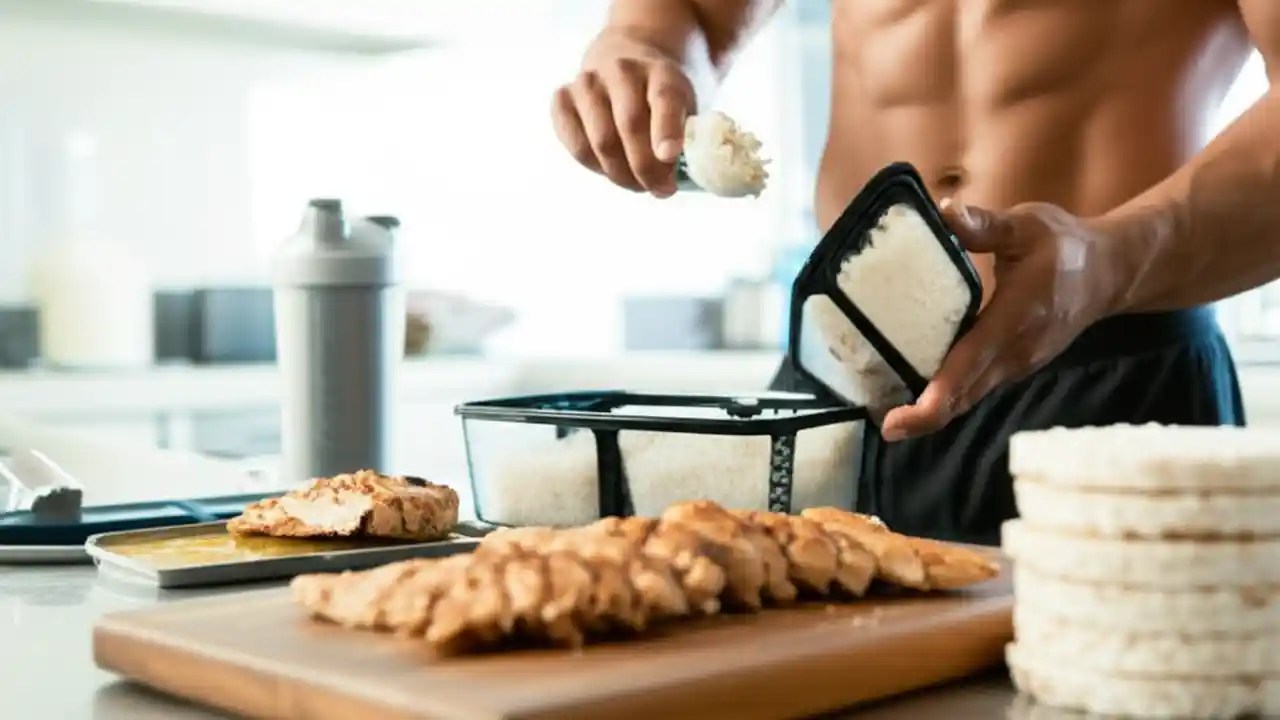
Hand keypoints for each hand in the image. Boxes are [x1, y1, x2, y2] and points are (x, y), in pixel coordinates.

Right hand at [551, 32, 695, 197]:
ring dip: (620, 173)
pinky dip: (594, 166)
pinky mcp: (562, 98)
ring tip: (637, 184)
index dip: (666, 129)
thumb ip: (685, 137)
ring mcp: (588, 81)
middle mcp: (621, 70)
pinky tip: (610, 169)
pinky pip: (576, 145)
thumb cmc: (659, 100)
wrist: (624, 68)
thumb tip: (674, 177)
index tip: (669, 157)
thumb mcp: (685, 108)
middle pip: (630, 126)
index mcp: (660, 71)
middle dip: (646, 168)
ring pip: (601, 140)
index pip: (664, 99)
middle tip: (660, 189)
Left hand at [879, 200, 1120, 441]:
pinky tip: (918, 390)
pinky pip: (978, 388)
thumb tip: (941, 212)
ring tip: (889, 412)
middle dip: (923, 416)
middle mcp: (1016, 353)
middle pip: (964, 397)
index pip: (967, 366)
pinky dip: (950, 396)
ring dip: (934, 410)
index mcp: (1015, 319)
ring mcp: (1018, 364)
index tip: (898, 422)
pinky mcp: (1017, 365)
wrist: (1112, 272)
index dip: (933, 399)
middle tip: (881, 424)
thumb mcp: (1026, 225)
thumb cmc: (1066, 246)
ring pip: (970, 397)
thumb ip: (984, 224)